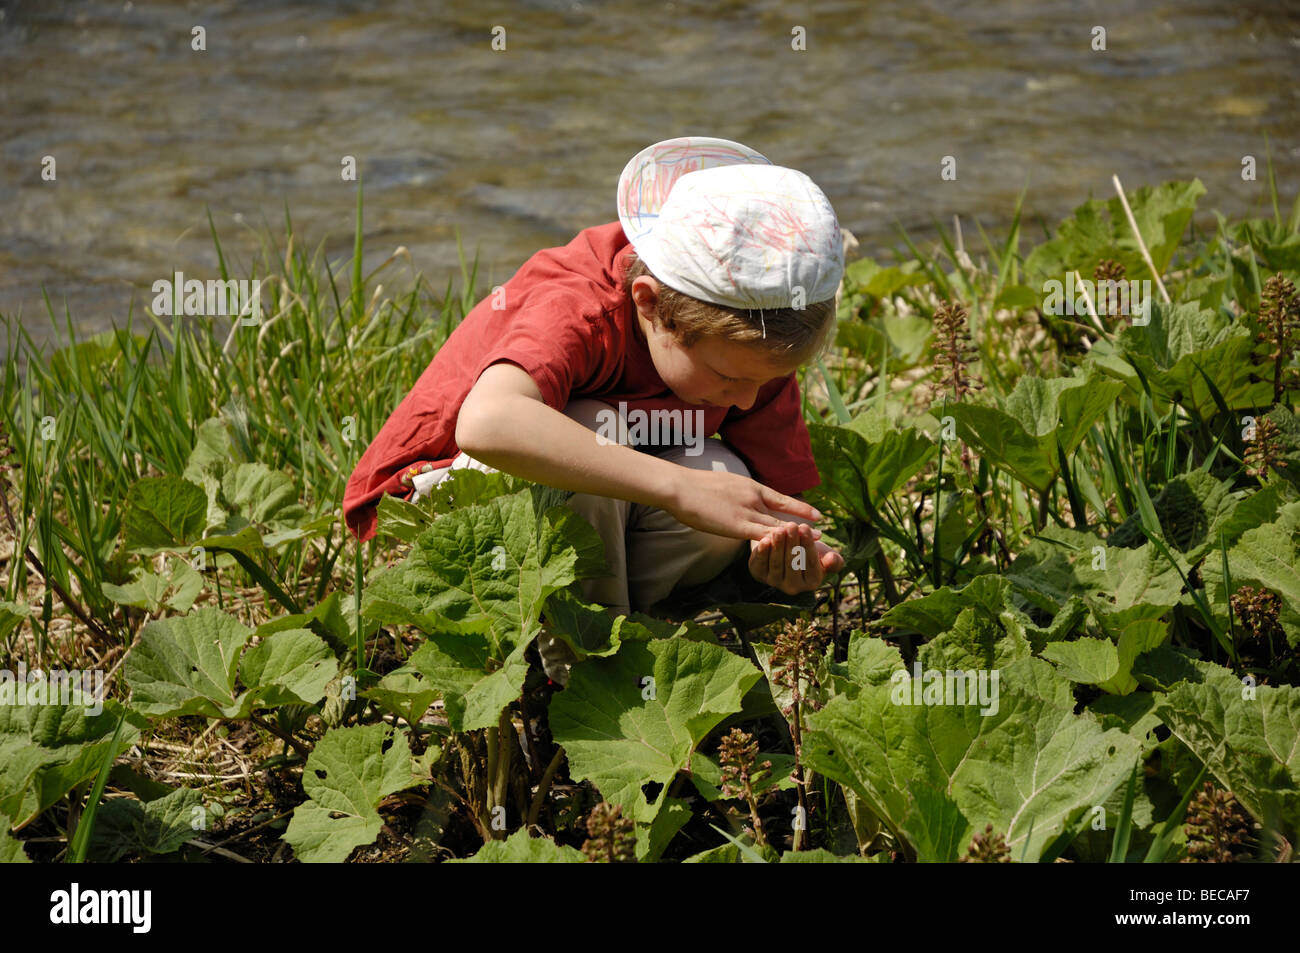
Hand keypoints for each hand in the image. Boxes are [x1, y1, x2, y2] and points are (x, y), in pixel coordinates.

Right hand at [665, 467, 824, 541]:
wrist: (681, 487)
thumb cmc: (696, 486)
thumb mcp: (725, 484)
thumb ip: (738, 494)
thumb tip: (741, 499)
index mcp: (751, 487)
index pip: (781, 499)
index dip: (800, 508)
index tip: (816, 514)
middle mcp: (754, 498)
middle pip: (784, 515)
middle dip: (803, 526)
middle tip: (821, 534)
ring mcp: (747, 512)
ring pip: (777, 527)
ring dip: (796, 537)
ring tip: (814, 544)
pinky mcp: (737, 526)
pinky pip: (762, 537)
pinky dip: (778, 543)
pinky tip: (790, 551)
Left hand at [748, 522, 844, 595]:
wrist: (785, 549)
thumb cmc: (808, 550)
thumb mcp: (824, 554)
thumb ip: (833, 560)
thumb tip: (832, 559)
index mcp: (812, 582)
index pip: (811, 563)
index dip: (808, 544)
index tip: (806, 527)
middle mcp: (793, 587)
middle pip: (792, 564)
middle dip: (792, 543)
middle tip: (792, 525)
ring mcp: (774, 583)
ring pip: (776, 564)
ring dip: (778, 546)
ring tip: (779, 529)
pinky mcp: (759, 575)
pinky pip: (760, 564)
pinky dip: (762, 552)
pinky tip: (765, 539)